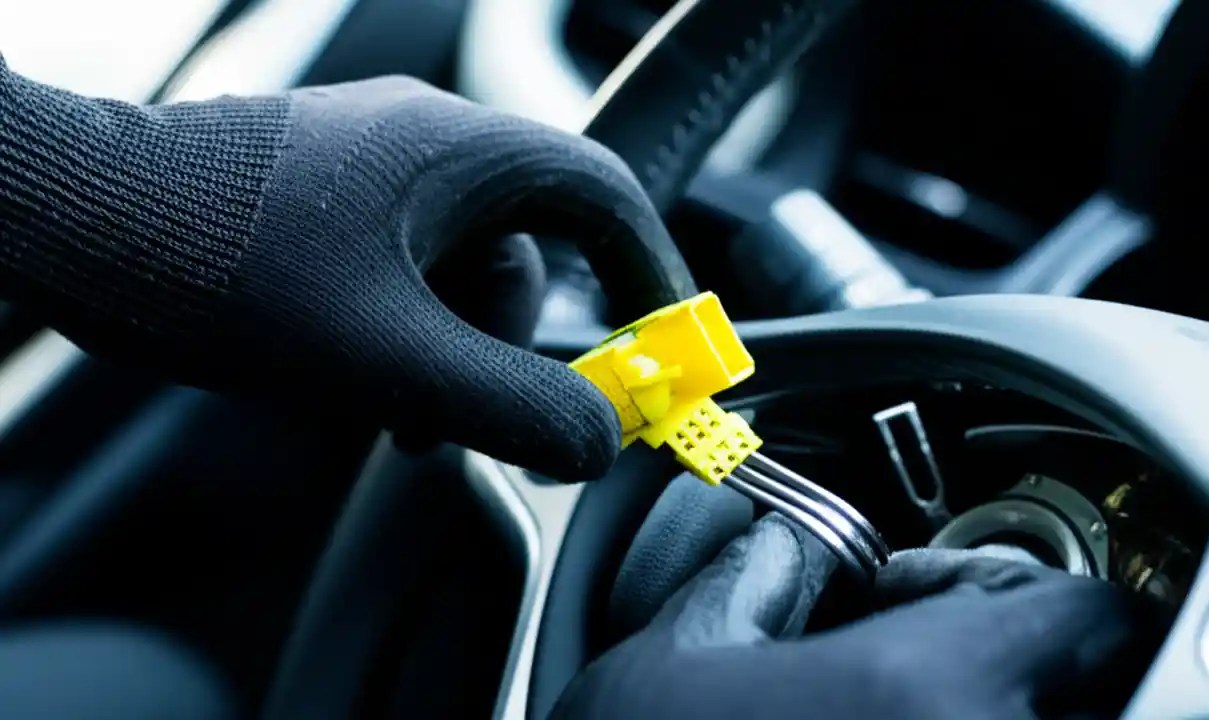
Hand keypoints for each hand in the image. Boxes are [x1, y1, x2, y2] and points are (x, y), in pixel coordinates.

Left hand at [1, 64, 691, 478]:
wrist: (68, 220)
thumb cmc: (211, 259)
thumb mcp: (381, 356)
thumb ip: (505, 403)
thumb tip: (596, 441)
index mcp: (460, 150)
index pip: (603, 194)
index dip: (653, 272)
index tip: (667, 345)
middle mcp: (427, 145)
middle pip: (530, 253)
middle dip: (515, 349)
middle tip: (488, 421)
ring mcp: (374, 168)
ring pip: (461, 274)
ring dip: (449, 354)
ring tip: (392, 414)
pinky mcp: (331, 200)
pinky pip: (406, 271)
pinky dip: (405, 332)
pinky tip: (357, 380)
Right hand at [554, 515, 1160, 719]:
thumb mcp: (662, 665)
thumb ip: (740, 579)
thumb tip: (775, 552)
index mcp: (919, 695)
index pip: (1082, 611)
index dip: (1003, 583)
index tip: (919, 595)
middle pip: (1098, 688)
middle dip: (1026, 658)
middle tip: (932, 652)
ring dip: (1009, 708)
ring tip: (909, 711)